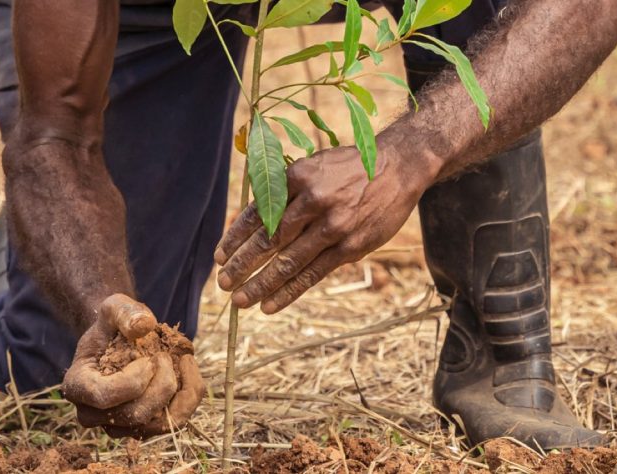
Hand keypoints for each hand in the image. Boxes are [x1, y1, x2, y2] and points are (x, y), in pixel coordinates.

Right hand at [61, 294, 204, 437]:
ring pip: (157, 425)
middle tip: (164, 356)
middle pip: (135, 415)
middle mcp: (93, 414)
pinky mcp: (143, 427)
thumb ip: (125, 312)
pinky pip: (174, 422)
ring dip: (180, 391)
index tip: (148, 357)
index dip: (133, 378)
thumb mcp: (115, 307)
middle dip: (161, 383)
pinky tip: (187, 370)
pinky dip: (189, 396)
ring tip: (183, 361)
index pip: (104, 396)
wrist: (119, 340)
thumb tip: (144, 325)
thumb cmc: (113, 324)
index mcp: (77, 386)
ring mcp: (118, 426)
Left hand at [215, 145, 438, 312]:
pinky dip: (289, 292)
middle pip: (269, 241)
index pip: (258, 213)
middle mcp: (313, 202)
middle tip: (224, 282)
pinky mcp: (350, 248)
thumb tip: (252, 224)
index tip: (220, 256)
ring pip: (288, 262)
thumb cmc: (347, 169)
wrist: (396, 169)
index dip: (235, 238)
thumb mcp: (313, 167)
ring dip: (260, 284)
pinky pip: (313, 274)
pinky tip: (270, 305)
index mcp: (298, 177)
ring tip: (240, 300)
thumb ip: (285, 192)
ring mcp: (333, 227)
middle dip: (242, 265)